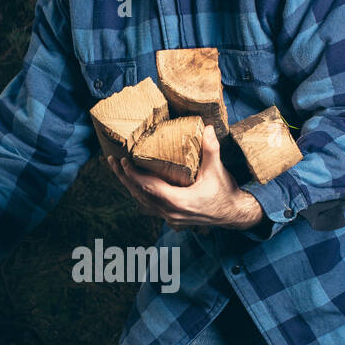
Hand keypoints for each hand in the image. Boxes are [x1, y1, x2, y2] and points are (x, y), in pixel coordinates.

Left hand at [108, 125, 263, 229]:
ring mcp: (170, 216)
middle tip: (111, 160)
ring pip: (142, 201)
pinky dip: (139, 193)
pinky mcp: (171, 216)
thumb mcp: (218, 171)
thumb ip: (211, 149)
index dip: (134, 175)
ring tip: (117, 168)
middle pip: (140, 195)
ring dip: (129, 185)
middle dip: (124, 177)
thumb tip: (207, 127)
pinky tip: (132, 183)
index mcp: (179, 202)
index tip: (123, 161)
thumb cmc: (225, 193)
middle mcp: (170, 212)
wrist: (234, 214)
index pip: (149, 188)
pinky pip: (149, 205)